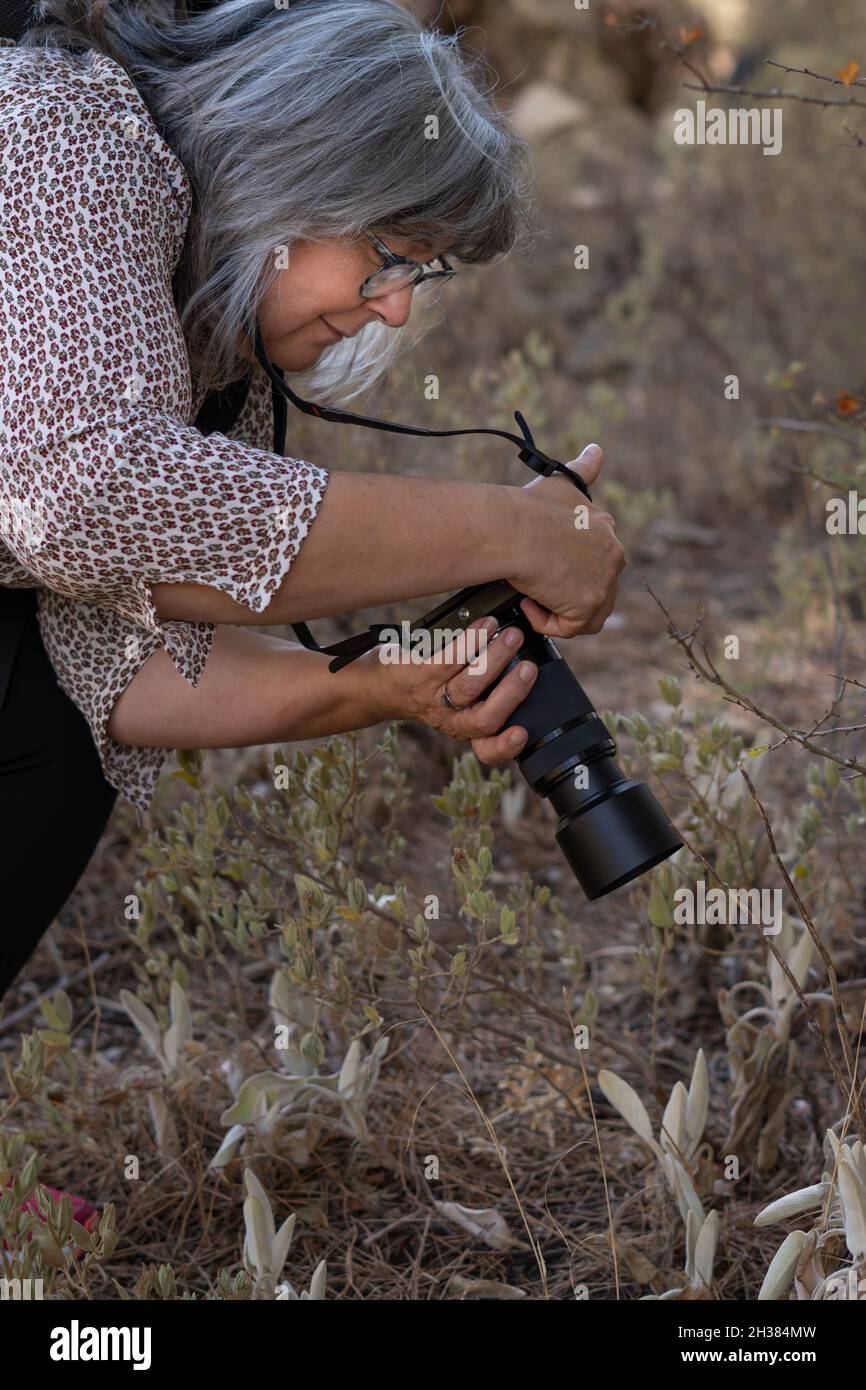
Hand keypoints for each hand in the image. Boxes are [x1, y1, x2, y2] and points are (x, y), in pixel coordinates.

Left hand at [362, 615, 537, 765]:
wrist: (376, 687)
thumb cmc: (422, 691)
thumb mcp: (454, 704)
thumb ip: (486, 694)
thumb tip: (520, 660)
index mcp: (464, 728)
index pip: (487, 749)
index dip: (507, 747)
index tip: (523, 733)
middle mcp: (450, 719)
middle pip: (485, 719)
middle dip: (512, 693)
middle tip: (530, 668)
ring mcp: (433, 699)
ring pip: (469, 685)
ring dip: (495, 659)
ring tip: (513, 637)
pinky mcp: (419, 676)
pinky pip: (450, 659)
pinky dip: (472, 640)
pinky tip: (486, 625)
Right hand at [507, 442, 626, 639]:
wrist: (512, 529)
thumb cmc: (528, 507)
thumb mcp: (561, 482)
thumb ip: (582, 469)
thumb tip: (596, 450)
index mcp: (606, 528)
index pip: (597, 560)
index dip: (570, 569)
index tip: (545, 567)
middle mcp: (613, 554)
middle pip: (594, 589)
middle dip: (566, 592)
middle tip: (537, 585)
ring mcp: (604, 580)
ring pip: (585, 612)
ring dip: (556, 608)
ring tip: (531, 594)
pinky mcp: (589, 603)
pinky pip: (568, 626)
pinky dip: (546, 620)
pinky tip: (529, 602)